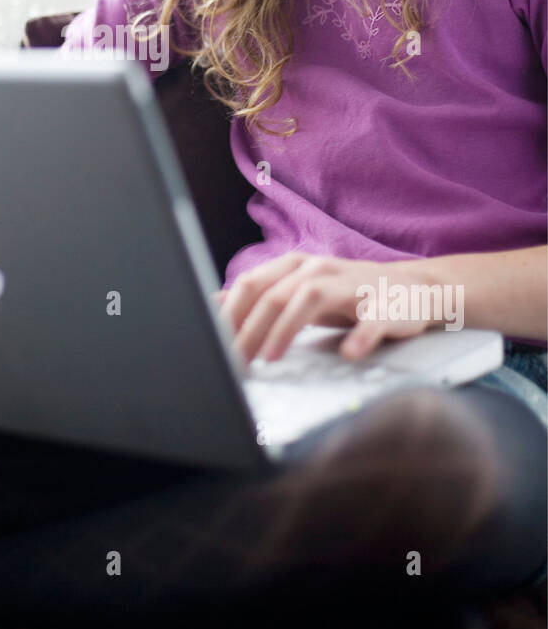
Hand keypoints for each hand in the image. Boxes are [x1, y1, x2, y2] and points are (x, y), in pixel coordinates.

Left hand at [211, 251, 433, 364]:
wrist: (414, 289)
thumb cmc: (348, 294)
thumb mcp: (300, 290)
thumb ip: (261, 295)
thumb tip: (215, 302)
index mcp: (296, 266)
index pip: (252, 284)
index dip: (229, 315)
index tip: (213, 343)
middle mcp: (320, 269)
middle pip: (275, 293)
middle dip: (249, 329)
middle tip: (234, 361)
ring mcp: (352, 284)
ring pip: (310, 297)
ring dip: (286, 328)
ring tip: (271, 357)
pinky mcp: (386, 304)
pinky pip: (372, 319)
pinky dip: (360, 336)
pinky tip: (349, 353)